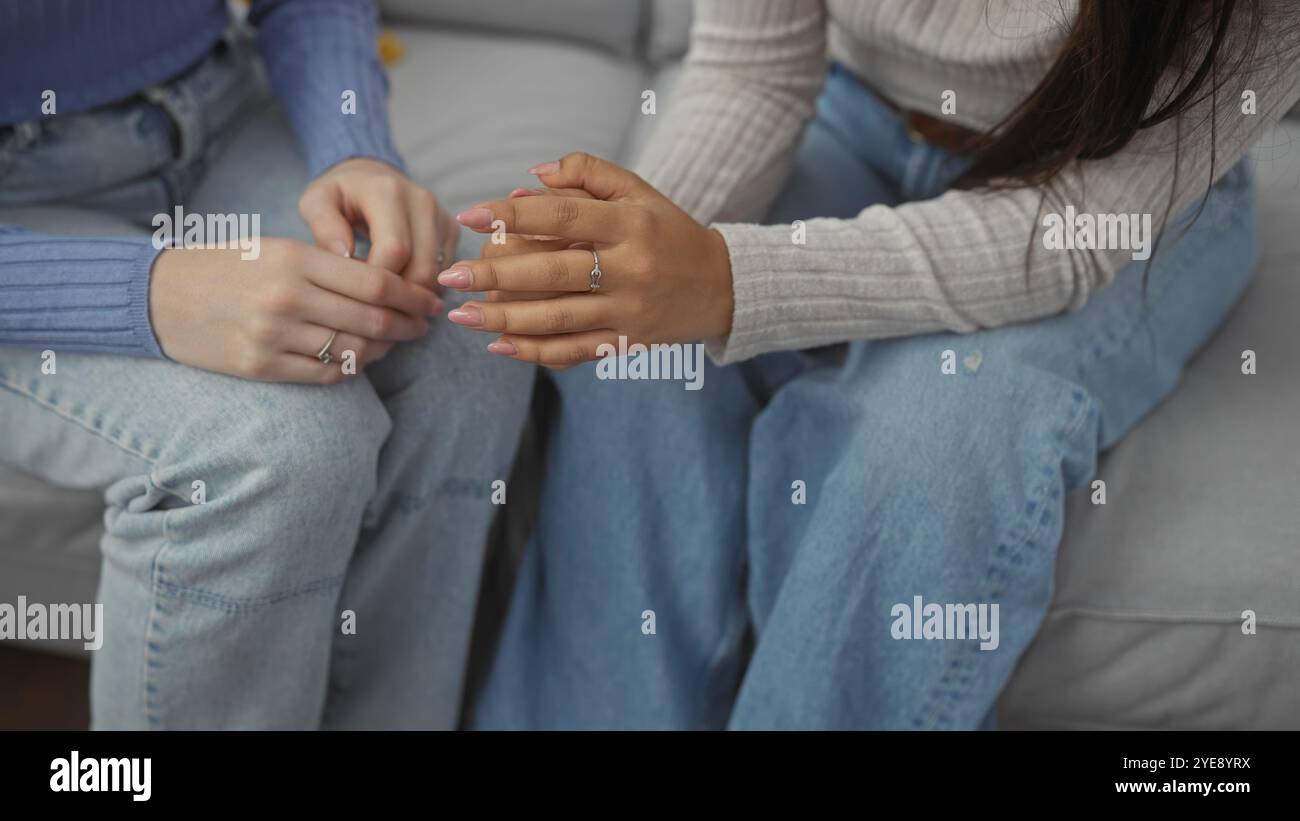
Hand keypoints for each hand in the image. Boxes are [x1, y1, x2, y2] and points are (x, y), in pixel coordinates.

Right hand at [149, 238, 441, 382]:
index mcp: (294, 259)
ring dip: (383, 348)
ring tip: (393, 340)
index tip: (428, 299)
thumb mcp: (277, 249)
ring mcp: (272, 336)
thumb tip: (392, 286)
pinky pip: (326, 374)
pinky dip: (351, 366)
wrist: (159, 295)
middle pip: (373, 319)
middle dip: (408, 324)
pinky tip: (359, 356)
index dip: (412, 295)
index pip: (376, 281)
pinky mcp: (260, 367)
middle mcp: (286, 298)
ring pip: (354, 350)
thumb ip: (330, 265)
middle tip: (424, 324)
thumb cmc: (228, 267)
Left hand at [297, 157, 457, 288]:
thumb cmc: (339, 195)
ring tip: (383, 302)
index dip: (377, 282)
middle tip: (371, 309)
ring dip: (411, 296)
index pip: (394, 250)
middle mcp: (422, 201)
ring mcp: (441, 215)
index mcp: (387, 191)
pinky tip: (398, 288)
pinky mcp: (450, 229)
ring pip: (436, 274)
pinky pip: (443, 271)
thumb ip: (324, 226)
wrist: (369, 177)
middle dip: (397, 296)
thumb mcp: (316, 202)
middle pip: (422, 267)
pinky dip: (423, 287)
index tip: (355, 296)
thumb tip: (342, 257)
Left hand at [438, 153, 733, 367]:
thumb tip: (529, 179)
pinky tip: (499, 347)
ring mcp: (628, 311)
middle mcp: (630, 269)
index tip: (469, 216)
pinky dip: (535, 352)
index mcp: (631, 224)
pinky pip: (574, 351)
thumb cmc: (669, 231)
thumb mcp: (640, 191)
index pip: (564, 216)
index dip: (514, 215)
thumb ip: (588, 173)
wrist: (722, 286)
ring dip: (503, 320)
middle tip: (450, 276)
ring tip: (460, 315)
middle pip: (552, 274)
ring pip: (557, 319)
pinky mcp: (627, 342)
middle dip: (495, 276)